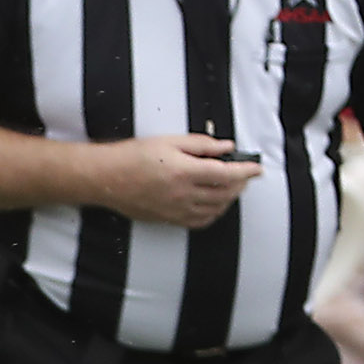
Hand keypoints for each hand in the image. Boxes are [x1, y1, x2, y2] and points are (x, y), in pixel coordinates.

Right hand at [100, 136, 260, 228]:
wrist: (106, 178)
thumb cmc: (132, 157)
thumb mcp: (169, 142)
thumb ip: (201, 145)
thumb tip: (225, 148)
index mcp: (185, 172)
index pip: (227, 174)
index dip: (246, 171)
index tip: (256, 167)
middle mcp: (183, 195)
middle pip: (225, 194)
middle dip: (240, 184)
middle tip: (245, 174)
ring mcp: (176, 210)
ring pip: (215, 209)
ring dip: (229, 199)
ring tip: (232, 187)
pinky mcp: (169, 219)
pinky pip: (200, 221)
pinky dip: (214, 214)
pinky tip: (214, 205)